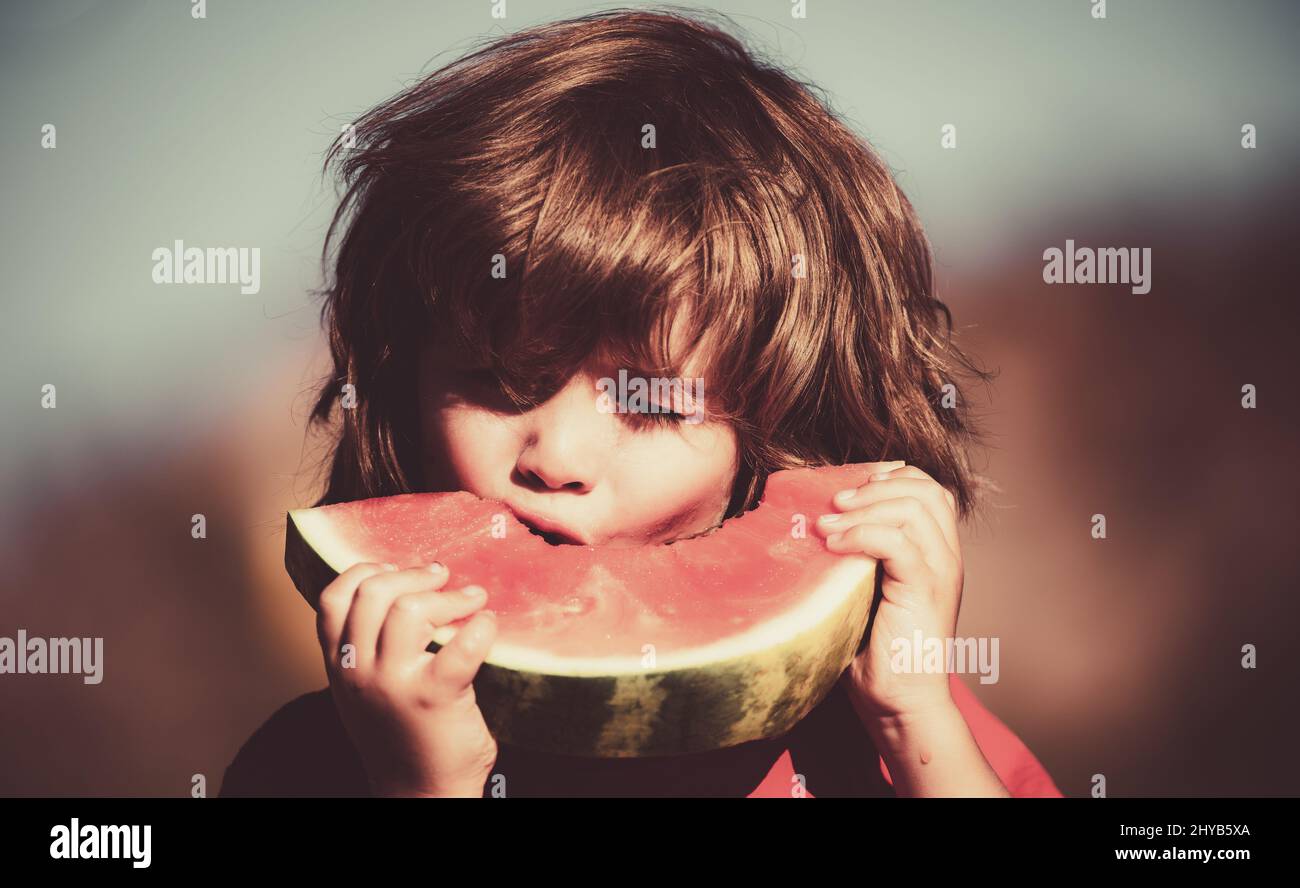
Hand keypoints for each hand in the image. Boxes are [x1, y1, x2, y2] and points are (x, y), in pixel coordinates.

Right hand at [316, 561, 498, 796]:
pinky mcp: (434, 698)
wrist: (421, 795)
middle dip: (414, 575)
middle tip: (443, 576)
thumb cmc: (403, 735)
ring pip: (409, 609)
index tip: (397, 568)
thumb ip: (369, 646)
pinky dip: (480, 625)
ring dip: (447, 595)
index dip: (366, 571)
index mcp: (339, 666)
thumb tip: (405, 588)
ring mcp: (393, 685)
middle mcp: (358, 672)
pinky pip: (460, 645)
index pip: (333, 598)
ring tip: (471, 598)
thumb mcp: (365, 689)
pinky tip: (488, 624)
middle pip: (374, 593)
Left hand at [812, 462, 963, 725]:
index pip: (930, 489)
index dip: (891, 477)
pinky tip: (832, 544)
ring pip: (913, 508)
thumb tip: (820, 519)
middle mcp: (947, 557)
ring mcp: (941, 573)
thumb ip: (861, 554)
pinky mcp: (925, 591)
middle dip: (874, 486)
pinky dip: (861, 534)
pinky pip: (898, 542)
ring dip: (863, 507)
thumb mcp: (867, 589)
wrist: (899, 703)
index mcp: (938, 553)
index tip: (849, 488)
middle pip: (924, 489)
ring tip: (826, 524)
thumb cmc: (875, 651)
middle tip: (834, 503)